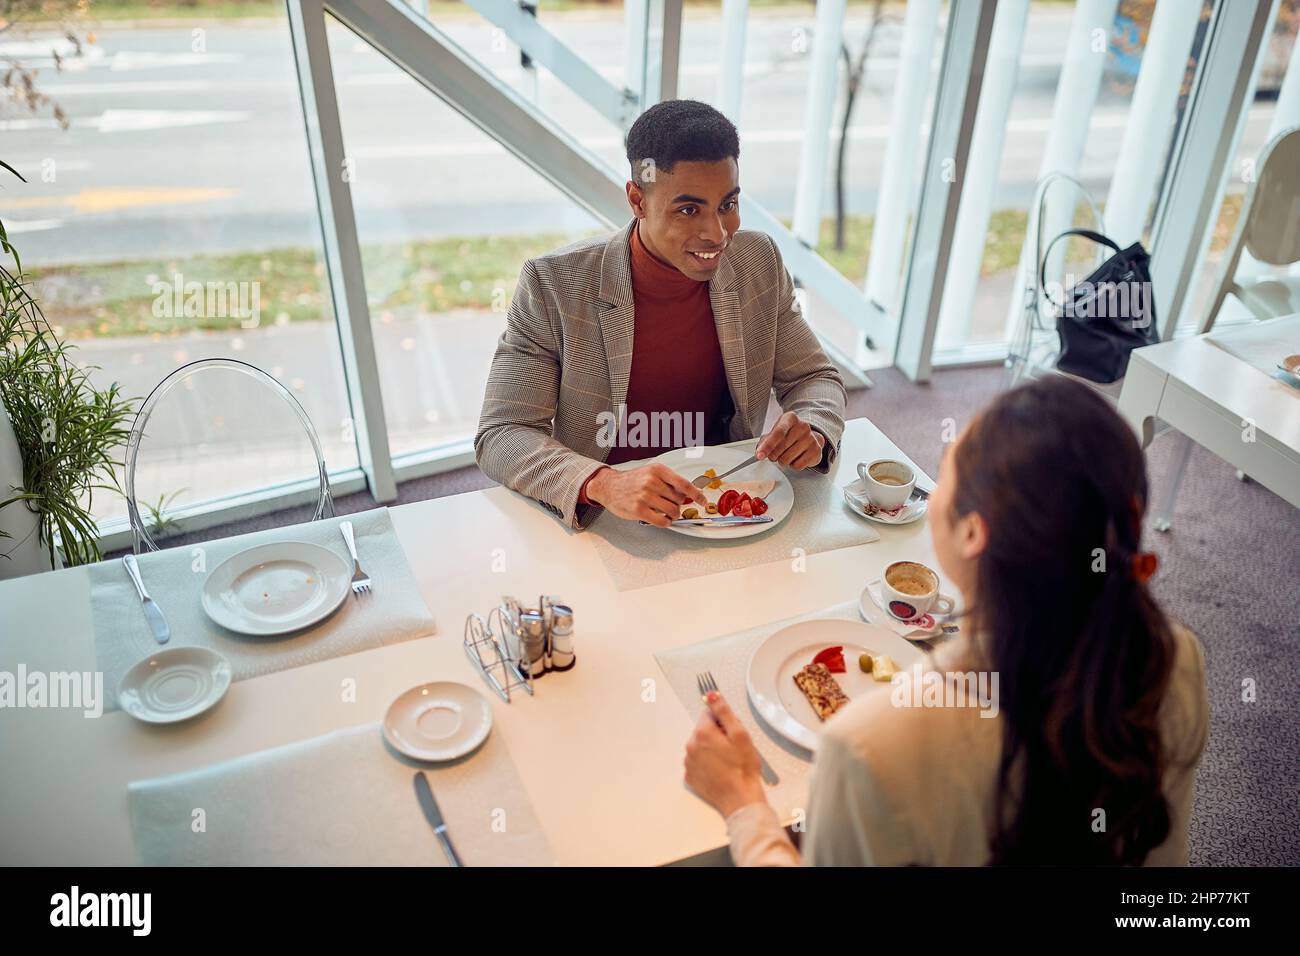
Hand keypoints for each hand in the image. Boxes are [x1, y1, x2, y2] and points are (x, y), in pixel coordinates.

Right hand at [586, 463, 706, 526]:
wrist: (608, 486)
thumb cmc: (631, 481)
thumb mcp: (651, 473)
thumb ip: (668, 481)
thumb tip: (688, 494)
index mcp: (658, 470)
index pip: (684, 484)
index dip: (696, 494)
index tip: (703, 501)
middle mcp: (652, 481)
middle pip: (679, 499)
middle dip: (678, 504)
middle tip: (669, 504)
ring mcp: (645, 496)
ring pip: (673, 511)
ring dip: (672, 515)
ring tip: (664, 513)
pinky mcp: (639, 510)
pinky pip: (662, 521)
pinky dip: (665, 523)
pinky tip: (660, 519)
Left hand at [683, 691, 766, 818]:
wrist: (740, 800)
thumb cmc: (743, 769)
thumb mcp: (740, 735)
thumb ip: (724, 712)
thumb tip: (711, 695)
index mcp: (702, 733)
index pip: (709, 713)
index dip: (724, 721)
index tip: (732, 733)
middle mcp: (690, 746)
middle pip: (704, 730)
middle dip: (717, 735)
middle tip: (733, 748)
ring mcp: (688, 762)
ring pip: (700, 746)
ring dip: (711, 749)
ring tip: (727, 761)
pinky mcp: (690, 776)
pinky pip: (697, 762)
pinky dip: (706, 763)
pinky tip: (720, 770)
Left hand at [756, 412, 824, 468]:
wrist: (808, 438)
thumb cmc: (788, 435)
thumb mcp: (774, 433)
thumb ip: (765, 442)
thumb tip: (759, 453)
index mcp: (790, 418)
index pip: (778, 433)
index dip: (767, 446)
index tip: (759, 455)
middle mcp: (803, 426)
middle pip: (781, 447)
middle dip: (773, 455)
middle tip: (775, 454)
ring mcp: (811, 438)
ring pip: (787, 459)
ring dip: (783, 460)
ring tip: (786, 454)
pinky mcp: (816, 451)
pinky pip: (797, 466)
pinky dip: (792, 465)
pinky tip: (796, 458)